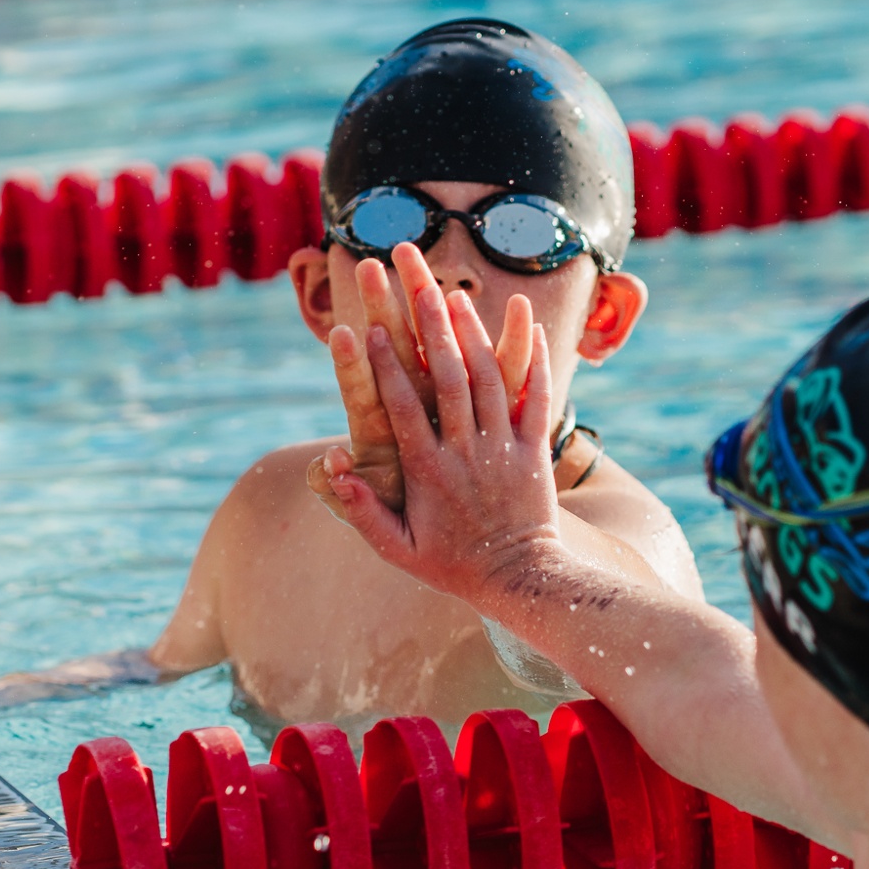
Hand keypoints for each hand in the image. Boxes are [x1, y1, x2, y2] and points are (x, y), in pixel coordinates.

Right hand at [321, 265, 560, 600]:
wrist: (521, 581)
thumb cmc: (453, 565)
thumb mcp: (398, 548)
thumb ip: (363, 510)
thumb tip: (333, 469)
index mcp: (428, 471)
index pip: (402, 407)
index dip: (384, 365)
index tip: (367, 328)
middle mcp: (466, 452)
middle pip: (447, 378)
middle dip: (429, 328)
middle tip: (416, 288)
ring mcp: (504, 448)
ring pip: (489, 379)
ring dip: (472, 333)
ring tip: (455, 295)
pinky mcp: (535, 450)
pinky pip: (535, 396)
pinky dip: (531, 357)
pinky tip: (524, 320)